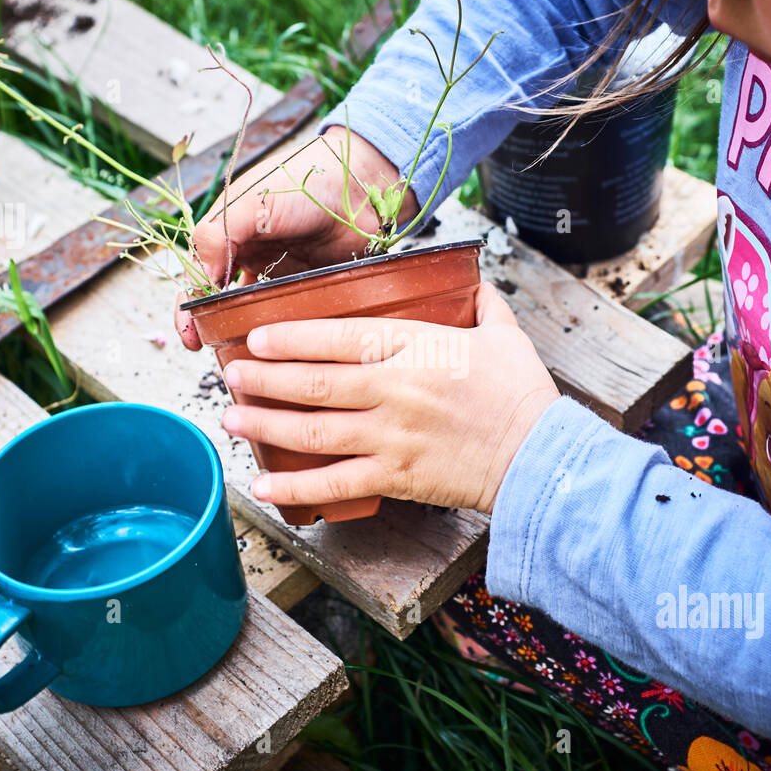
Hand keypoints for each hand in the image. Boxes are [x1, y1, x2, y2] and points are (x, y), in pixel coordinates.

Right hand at [174, 125, 420, 348]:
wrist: (360, 185)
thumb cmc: (305, 183)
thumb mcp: (251, 202)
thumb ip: (218, 234)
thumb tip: (204, 278)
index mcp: (230, 234)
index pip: (200, 276)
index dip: (190, 306)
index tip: (189, 334)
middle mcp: (252, 256)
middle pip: (224, 300)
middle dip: (212, 327)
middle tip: (207, 348)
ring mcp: (282, 274)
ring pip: (258, 312)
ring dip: (249, 332)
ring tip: (247, 354)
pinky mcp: (311, 286)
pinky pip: (294, 313)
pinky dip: (287, 329)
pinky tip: (285, 344)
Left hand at [218, 282, 560, 512]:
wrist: (540, 456)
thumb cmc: (522, 394)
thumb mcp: (504, 333)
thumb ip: (480, 303)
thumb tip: (470, 282)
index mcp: (415, 349)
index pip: (338, 337)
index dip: (290, 336)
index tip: (257, 335)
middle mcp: (393, 391)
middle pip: (312, 383)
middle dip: (263, 380)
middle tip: (230, 376)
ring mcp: (390, 437)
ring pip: (313, 432)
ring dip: (266, 427)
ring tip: (232, 421)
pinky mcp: (394, 478)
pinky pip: (334, 484)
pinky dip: (295, 488)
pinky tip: (265, 486)